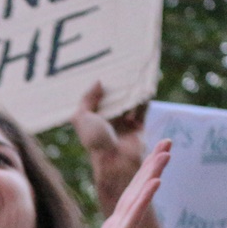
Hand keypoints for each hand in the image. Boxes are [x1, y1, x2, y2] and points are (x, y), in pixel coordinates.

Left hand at [56, 139, 170, 227]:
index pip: (130, 197)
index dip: (143, 174)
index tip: (156, 153)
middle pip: (138, 193)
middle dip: (152, 167)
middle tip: (168, 142)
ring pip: (136, 202)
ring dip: (150, 176)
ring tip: (164, 154)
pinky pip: (129, 222)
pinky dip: (142, 202)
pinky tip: (153, 184)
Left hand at [71, 81, 147, 213]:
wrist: (115, 162)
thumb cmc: (95, 141)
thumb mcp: (82, 117)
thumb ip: (87, 99)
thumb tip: (98, 81)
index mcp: (94, 119)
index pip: (98, 99)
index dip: (101, 86)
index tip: (104, 68)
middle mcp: (110, 121)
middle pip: (116, 99)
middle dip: (119, 85)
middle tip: (122, 65)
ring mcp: (125, 124)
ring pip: (130, 102)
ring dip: (132, 90)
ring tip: (134, 72)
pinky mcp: (139, 128)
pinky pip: (143, 110)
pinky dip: (144, 99)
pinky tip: (144, 86)